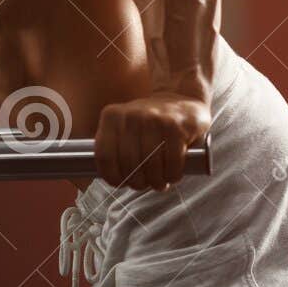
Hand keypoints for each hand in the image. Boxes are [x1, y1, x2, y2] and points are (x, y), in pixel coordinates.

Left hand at [95, 92, 209, 190]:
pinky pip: (172, 162)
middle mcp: (132, 115)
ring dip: (156, 181)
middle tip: (145, 184)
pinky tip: (173, 174)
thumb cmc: (150, 123)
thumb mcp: (124, 127)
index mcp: (112, 116)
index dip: (113, 177)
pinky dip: (173, 175)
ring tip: (160, 182)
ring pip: (151, 165)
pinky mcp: (177, 127)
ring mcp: (155, 119)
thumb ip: (112, 147)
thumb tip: (111, 178)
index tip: (121, 183)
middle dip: (138, 182)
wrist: (182, 102)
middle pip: (129, 164)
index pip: (105, 156)